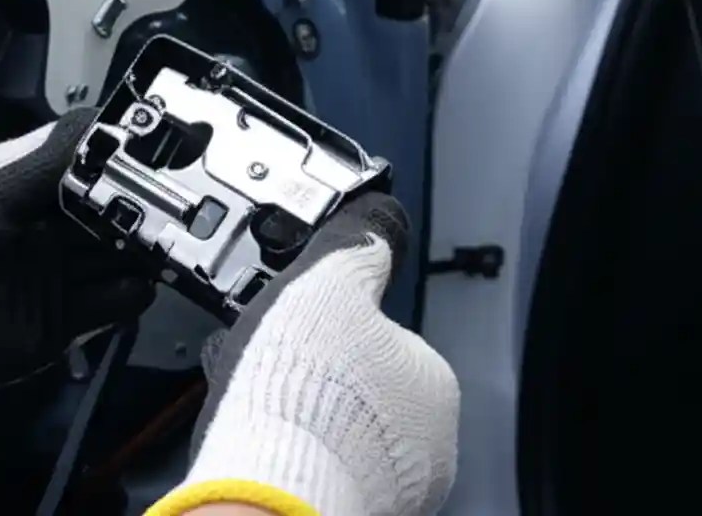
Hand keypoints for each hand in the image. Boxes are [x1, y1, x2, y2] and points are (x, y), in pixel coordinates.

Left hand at [0, 109, 153, 420]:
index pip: (92, 168)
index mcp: (23, 190)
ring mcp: (49, 280)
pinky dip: (129, 294)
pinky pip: (108, 305)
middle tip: (180, 206)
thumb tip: (98, 121)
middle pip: (112, 215)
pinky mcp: (53, 325)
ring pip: (116, 260)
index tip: (163, 156)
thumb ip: (47, 160)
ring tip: (169, 243)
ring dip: (144, 252)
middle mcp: (42, 233)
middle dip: (145, 209)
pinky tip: (136, 283)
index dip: (126, 162)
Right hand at [149, 194, 458, 515]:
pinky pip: (332, 476)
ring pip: (349, 438)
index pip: (386, 341)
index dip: (335, 332)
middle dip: (324, 382)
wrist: (272, 483)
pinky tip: (276, 449)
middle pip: (366, 391)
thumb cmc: (303, 392)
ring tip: (269, 412)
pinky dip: (305, 461)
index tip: (303, 336)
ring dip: (314, 423)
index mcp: (431, 379)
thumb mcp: (327, 281)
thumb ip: (356, 243)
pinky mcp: (363, 512)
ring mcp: (400, 487)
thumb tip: (374, 214)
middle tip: (281, 375)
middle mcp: (431, 441)